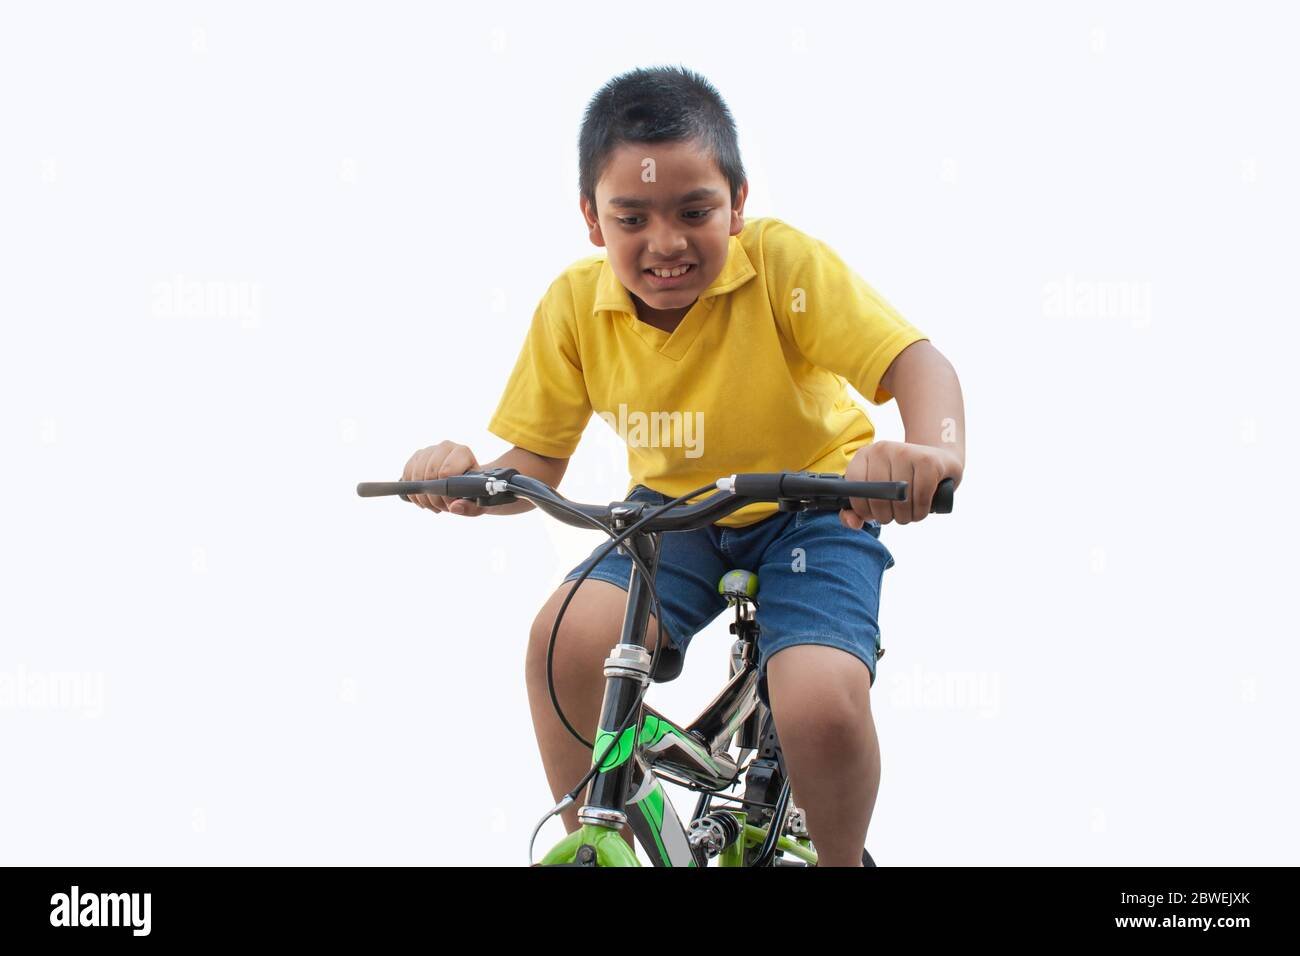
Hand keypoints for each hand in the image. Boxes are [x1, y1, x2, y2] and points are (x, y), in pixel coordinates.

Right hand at [401, 441, 485, 516]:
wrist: (467, 482)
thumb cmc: (474, 491)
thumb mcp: (478, 502)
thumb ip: (470, 506)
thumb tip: (454, 507)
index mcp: (462, 452)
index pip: (445, 471)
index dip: (445, 493)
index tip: (451, 503)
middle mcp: (445, 447)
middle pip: (429, 474)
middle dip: (433, 497)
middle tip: (442, 507)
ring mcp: (428, 451)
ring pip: (416, 476)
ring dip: (423, 497)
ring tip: (435, 504)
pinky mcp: (416, 458)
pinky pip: (407, 477)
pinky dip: (413, 493)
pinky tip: (425, 499)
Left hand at [841, 441, 962, 527]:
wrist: (939, 461)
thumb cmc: (904, 482)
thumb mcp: (878, 492)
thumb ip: (857, 511)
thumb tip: (853, 523)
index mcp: (865, 454)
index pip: (855, 483)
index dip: (862, 506)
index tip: (872, 515)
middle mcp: (883, 449)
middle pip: (878, 493)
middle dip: (885, 516)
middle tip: (894, 517)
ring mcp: (906, 451)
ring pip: (900, 497)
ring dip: (905, 516)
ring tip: (908, 514)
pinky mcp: (928, 460)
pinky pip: (920, 496)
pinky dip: (920, 511)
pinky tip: (920, 510)